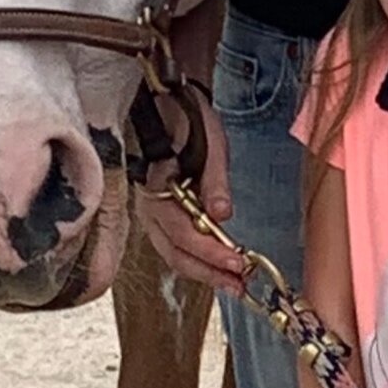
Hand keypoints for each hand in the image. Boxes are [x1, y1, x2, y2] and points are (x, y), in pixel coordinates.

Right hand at [134, 101, 248, 291]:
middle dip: (208, 272)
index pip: (181, 233)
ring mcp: (152, 213)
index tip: (237, 264)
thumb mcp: (210, 143)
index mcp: (157, 188)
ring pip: (174, 254)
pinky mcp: (161, 215)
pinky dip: (197, 259)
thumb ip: (214, 181)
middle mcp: (149, 207)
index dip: (210, 253)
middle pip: (175, 253)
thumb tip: (222, 215)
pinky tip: (218, 265)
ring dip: (204, 271)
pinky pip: (175, 245)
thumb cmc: (188, 119)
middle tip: (238, 284)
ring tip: (232, 282)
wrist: (169, 103)